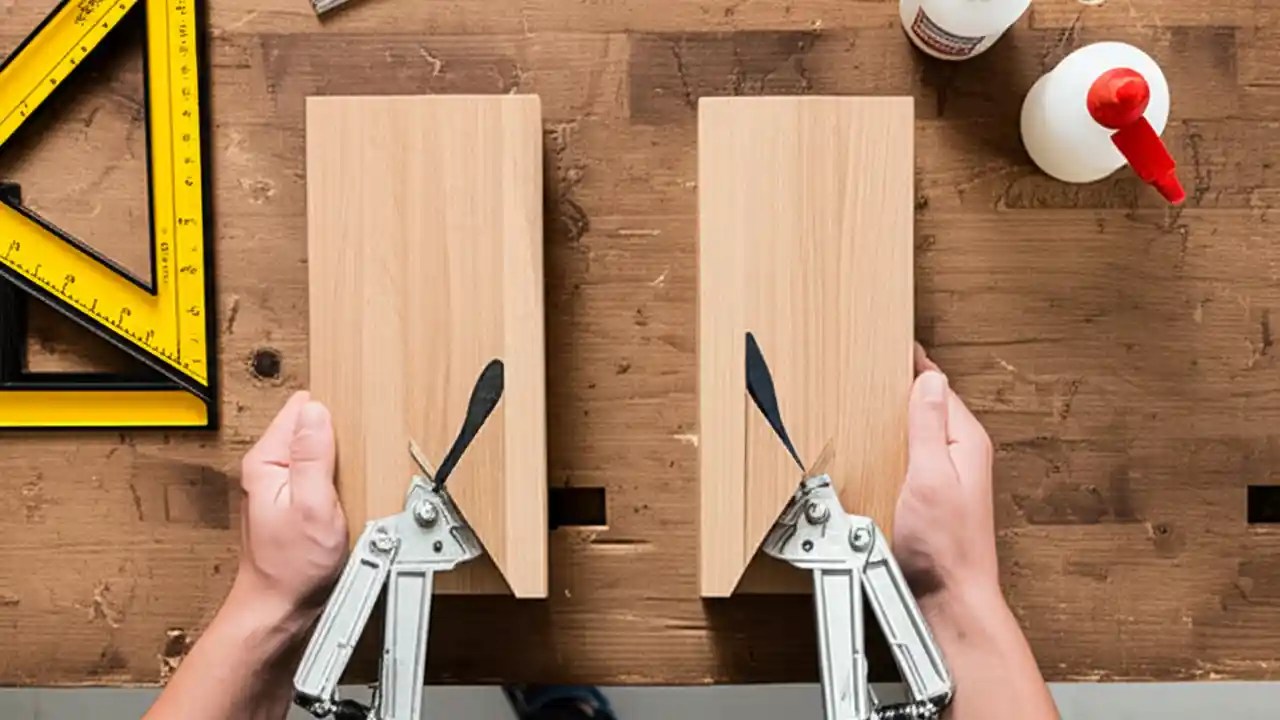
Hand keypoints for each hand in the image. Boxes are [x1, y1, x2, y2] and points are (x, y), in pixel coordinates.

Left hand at [232, 391, 347, 622]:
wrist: (280, 608)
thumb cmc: (291, 568)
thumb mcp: (312, 506)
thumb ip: (313, 455)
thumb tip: (317, 411)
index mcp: (266, 461)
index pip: (301, 409)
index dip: (331, 416)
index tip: (348, 436)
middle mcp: (268, 468)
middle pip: (311, 427)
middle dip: (337, 440)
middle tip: (351, 469)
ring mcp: (280, 483)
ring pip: (318, 450)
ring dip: (339, 462)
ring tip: (349, 486)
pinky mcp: (293, 499)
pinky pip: (320, 473)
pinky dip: (336, 480)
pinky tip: (343, 498)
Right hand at [893, 345, 998, 601]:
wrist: (949, 599)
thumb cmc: (945, 548)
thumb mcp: (931, 475)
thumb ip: (929, 425)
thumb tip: (929, 379)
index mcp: (966, 443)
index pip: (939, 387)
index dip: (916, 364)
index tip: (896, 342)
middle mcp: (961, 456)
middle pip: (930, 406)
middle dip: (906, 385)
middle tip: (879, 361)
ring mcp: (948, 477)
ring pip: (920, 430)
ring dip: (899, 414)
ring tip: (876, 395)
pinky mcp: (932, 496)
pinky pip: (913, 455)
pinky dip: (896, 443)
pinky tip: (878, 447)